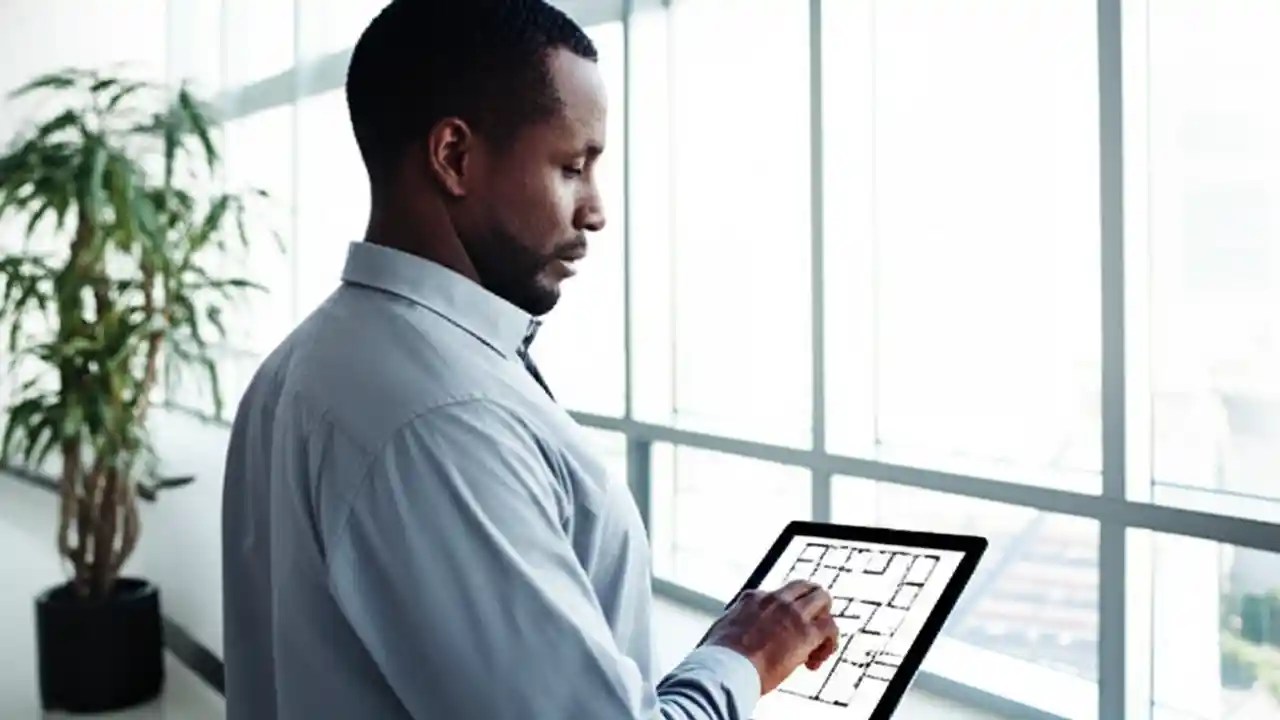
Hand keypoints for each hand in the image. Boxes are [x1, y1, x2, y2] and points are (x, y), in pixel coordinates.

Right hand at [700, 580, 840, 694]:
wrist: (725, 669)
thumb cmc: (719, 659)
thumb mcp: (722, 632)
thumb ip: (735, 627)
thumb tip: (732, 637)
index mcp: (752, 599)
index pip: (778, 597)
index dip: (784, 618)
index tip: (779, 639)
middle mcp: (775, 599)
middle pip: (804, 587)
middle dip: (812, 607)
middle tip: (808, 632)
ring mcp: (792, 613)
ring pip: (822, 599)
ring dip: (824, 620)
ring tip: (816, 647)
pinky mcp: (806, 632)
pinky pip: (830, 628)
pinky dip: (829, 643)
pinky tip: (815, 661)